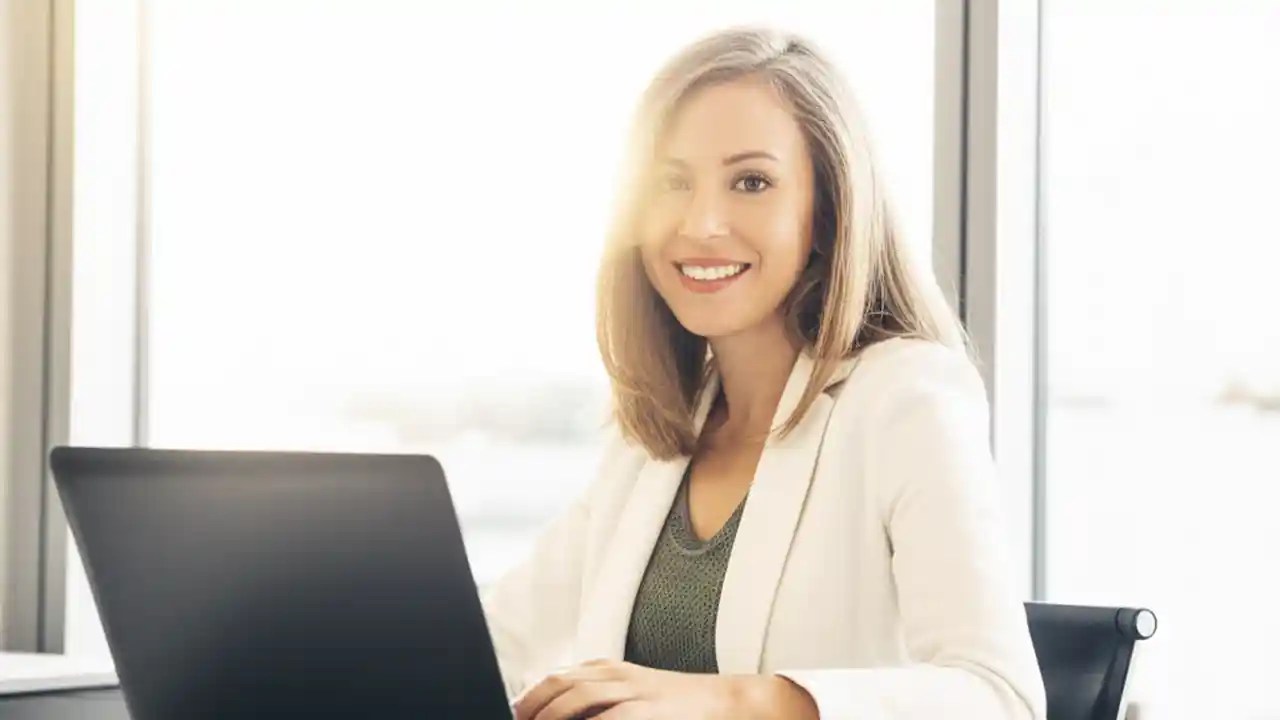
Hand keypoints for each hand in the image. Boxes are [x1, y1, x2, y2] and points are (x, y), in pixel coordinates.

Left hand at [511, 659, 737, 719]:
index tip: (516, 714)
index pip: (558, 676)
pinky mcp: (646, 711)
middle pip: (560, 682)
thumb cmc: (674, 705)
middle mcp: (617, 674)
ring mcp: (632, 691)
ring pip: (578, 697)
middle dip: (532, 705)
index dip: (530, 696)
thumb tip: (560, 715)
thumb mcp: (632, 691)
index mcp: (609, 669)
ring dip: (550, 716)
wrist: (723, 702)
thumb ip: (597, 699)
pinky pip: (608, 718)